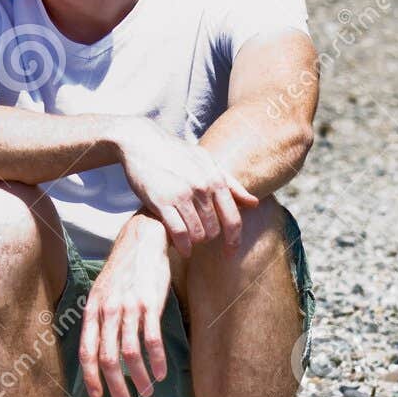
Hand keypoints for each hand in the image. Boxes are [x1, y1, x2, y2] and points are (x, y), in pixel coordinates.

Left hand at [79, 218, 171, 396]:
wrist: (142, 241)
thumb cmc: (122, 271)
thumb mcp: (101, 293)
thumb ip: (99, 320)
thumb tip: (99, 351)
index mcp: (93, 311)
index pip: (86, 352)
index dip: (91, 378)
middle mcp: (108, 311)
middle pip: (107, 358)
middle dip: (116, 387)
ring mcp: (129, 308)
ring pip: (130, 353)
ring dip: (140, 378)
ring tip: (148, 391)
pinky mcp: (150, 304)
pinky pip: (152, 340)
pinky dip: (157, 361)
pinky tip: (162, 373)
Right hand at [118, 122, 256, 252]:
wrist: (143, 143)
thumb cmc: (177, 155)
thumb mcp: (207, 163)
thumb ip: (231, 185)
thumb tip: (255, 203)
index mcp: (216, 179)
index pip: (233, 218)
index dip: (234, 240)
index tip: (230, 253)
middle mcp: (202, 187)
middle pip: (214, 230)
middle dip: (208, 236)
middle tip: (198, 234)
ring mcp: (181, 195)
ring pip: (197, 234)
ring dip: (194, 241)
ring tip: (188, 238)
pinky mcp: (161, 202)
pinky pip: (179, 233)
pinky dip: (183, 246)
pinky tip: (182, 249)